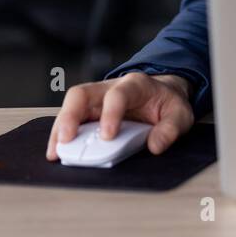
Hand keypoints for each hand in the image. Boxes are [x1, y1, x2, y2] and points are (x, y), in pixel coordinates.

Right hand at [45, 72, 195, 159]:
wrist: (162, 94)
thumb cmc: (167, 103)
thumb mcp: (180, 114)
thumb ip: (170, 128)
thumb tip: (155, 146)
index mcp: (135, 84)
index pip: (117, 94)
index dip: (110, 114)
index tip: (107, 136)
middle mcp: (109, 88)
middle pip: (81, 93)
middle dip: (70, 116)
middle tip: (66, 141)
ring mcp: (96, 99)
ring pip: (70, 106)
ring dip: (60, 128)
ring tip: (55, 152)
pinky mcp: (89, 112)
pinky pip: (70, 119)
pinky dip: (60, 135)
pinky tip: (57, 151)